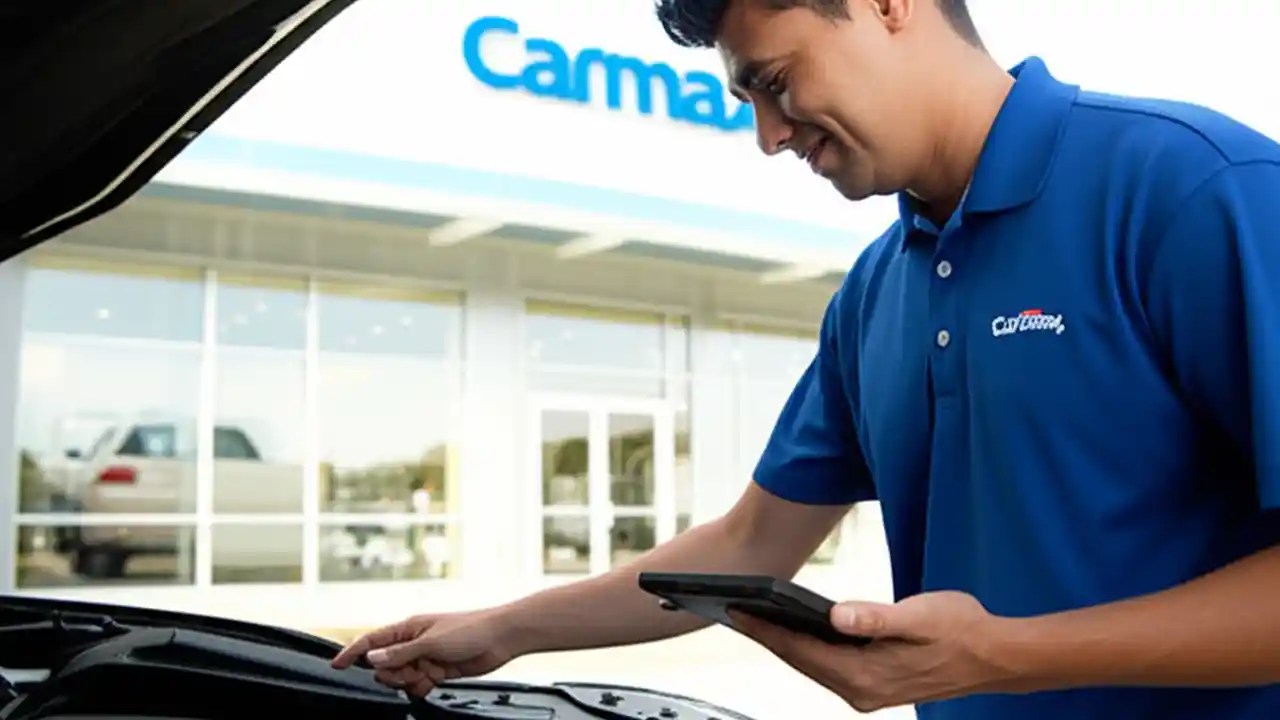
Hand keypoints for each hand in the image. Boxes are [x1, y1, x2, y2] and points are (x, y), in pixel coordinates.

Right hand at [330, 609, 519, 696]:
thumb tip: (373, 656)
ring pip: (401, 677)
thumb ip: (401, 652)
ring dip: (410, 681)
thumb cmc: (469, 630)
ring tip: (429, 673)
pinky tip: (435, 680)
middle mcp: (413, 642)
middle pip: (385, 665)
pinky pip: (418, 684)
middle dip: (393, 674)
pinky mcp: (437, 669)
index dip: (353, 652)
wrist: (500, 638)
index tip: (336, 665)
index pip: (372, 640)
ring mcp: (425, 656)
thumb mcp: (431, 641)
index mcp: (408, 628)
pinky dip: (422, 687)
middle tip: (413, 670)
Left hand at [729, 591, 1021, 712]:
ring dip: (786, 642)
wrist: (997, 657)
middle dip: (767, 635)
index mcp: (866, 675)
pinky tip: (798, 631)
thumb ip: (875, 618)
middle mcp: (861, 691)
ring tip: (755, 618)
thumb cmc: (962, 630)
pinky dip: (809, 648)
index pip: (803, 650)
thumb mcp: (919, 616)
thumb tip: (836, 616)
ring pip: (814, 665)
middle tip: (733, 610)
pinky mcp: (875, 685)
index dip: (767, 629)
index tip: (737, 611)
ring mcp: (867, 692)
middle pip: (801, 660)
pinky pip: (829, 666)